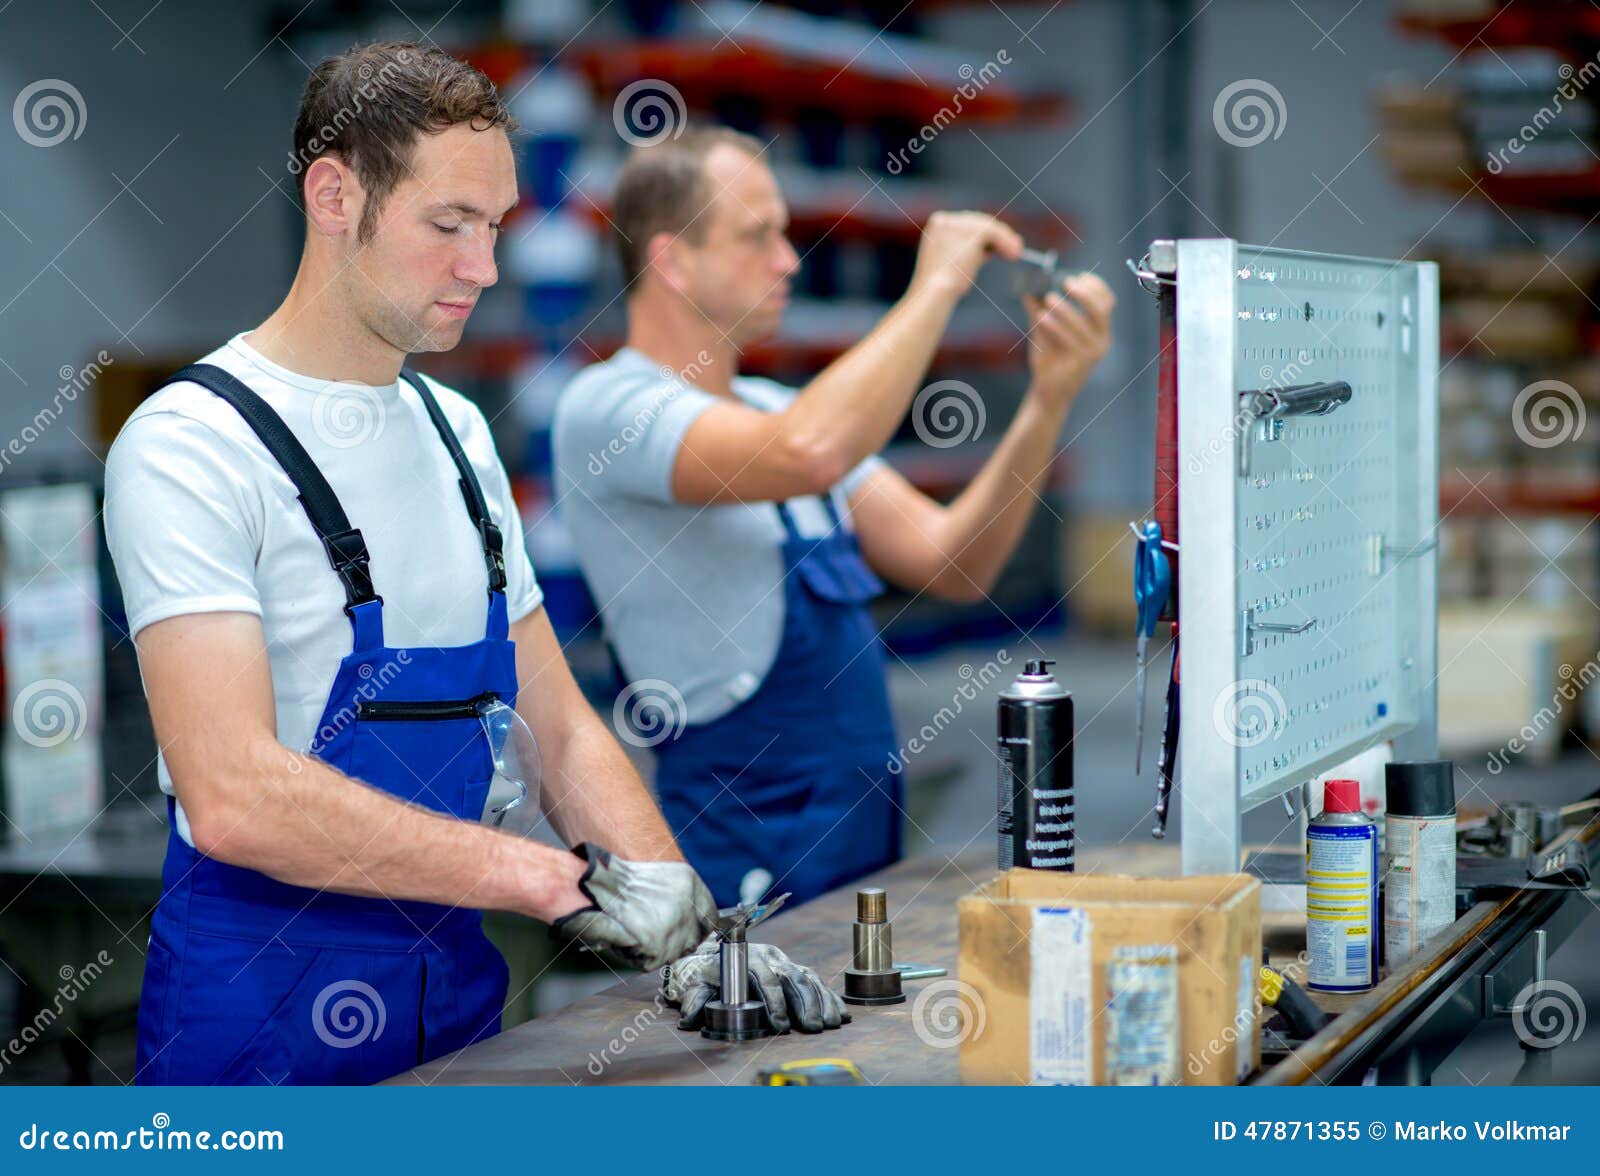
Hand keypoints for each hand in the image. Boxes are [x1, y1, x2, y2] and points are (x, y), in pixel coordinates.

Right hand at [549, 843, 717, 970]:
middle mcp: (686, 902)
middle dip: (672, 943)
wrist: (587, 884)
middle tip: (647, 935)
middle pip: (690, 939)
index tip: (694, 936)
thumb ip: (676, 901)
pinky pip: (648, 961)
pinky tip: (623, 937)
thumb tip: (688, 926)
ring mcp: (672, 924)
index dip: (699, 929)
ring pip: (669, 954)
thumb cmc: (612, 882)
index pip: (708, 916)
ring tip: (629, 930)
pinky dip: (634, 954)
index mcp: (688, 882)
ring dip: (650, 949)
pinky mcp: (656, 943)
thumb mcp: (656, 880)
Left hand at [663, 936, 847, 1033]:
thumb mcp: (696, 983)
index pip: (765, 979)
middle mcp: (770, 956)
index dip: (775, 1002)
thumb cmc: (706, 973)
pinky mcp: (794, 968)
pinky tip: (840, 1013)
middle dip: (805, 1004)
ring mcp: (784, 961)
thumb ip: (694, 1000)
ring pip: (808, 978)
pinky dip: (829, 997)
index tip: (781, 1025)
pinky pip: (816, 980)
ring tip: (831, 1023)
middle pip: (792, 977)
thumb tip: (689, 1018)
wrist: (713, 954)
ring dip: (821, 1001)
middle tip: (812, 1028)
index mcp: (747, 957)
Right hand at [908, 211, 1023, 302]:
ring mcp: (960, 224)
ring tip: (1016, 253)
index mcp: (937, 224)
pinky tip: (1014, 255)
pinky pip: (996, 234)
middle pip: (978, 222)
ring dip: (1005, 239)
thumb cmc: (940, 287)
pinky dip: (1007, 243)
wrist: (934, 292)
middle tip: (1012, 246)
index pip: (965, 223)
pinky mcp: (974, 233)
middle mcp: (946, 219)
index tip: (993, 245)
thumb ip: (964, 251)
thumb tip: (987, 251)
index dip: (981, 233)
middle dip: (997, 234)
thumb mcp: (950, 263)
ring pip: (989, 227)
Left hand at [1022, 272, 1114, 413]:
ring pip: (1081, 324)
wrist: (1050, 391)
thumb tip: (1028, 286)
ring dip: (1064, 308)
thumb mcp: (1046, 329)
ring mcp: (1092, 353)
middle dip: (1084, 293)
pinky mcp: (1079, 364)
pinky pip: (1067, 339)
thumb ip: (1040, 308)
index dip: (1095, 285)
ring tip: (1047, 299)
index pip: (1108, 301)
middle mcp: (1102, 339)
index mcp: (1100, 328)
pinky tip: (1041, 317)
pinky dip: (1053, 326)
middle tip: (1065, 283)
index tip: (1078, 276)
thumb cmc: (1051, 357)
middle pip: (1100, 309)